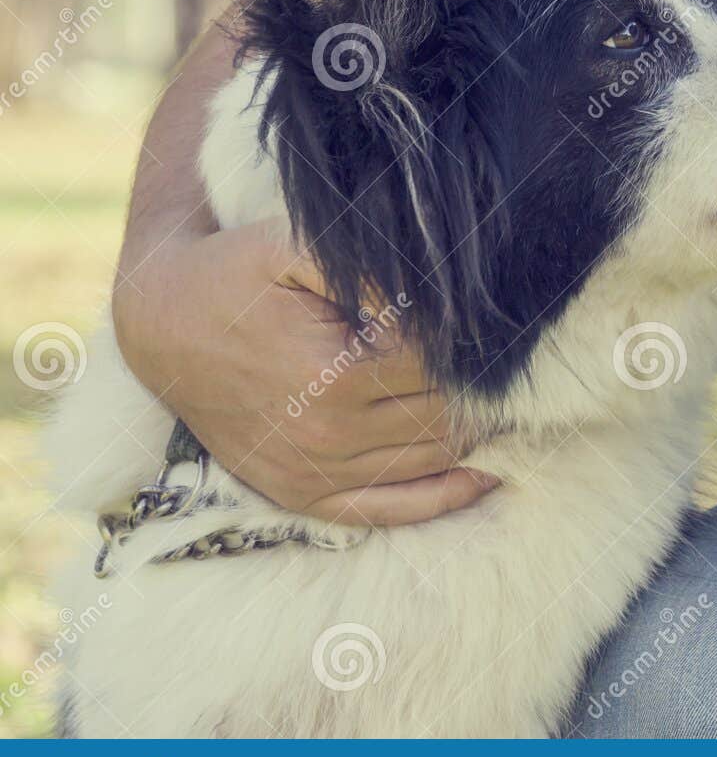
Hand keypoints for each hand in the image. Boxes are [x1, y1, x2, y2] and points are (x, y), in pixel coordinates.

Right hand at [112, 219, 496, 524]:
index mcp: (335, 374)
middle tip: (514, 358)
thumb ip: (373, 266)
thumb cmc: (237, 274)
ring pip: (433, 461)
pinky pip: (392, 510)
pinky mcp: (303, 495)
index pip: (445, 366)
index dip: (479, 343)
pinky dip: (447, 496)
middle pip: (448, 415)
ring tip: (504, 396)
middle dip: (486, 386)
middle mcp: (328, 435)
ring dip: (478, 432)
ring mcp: (315, 473)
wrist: (161, 322)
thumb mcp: (297, 246)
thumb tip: (445, 293)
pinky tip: (488, 473)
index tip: (500, 320)